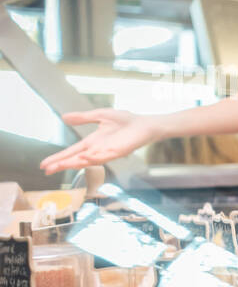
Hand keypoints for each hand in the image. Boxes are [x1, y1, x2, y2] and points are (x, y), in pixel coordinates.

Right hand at [40, 109, 160, 174]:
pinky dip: (92, 158)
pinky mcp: (118, 152)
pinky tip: (83, 158)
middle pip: (75, 159)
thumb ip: (83, 118)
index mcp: (92, 142)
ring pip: (87, 160)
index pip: (71, 151)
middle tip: (47, 170)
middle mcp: (97, 149)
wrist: (144, 124)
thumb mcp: (99, 116)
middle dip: (61, 164)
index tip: (45, 164)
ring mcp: (107, 152)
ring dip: (74, 163)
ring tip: (60, 166)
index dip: (58, 158)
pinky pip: (103, 157)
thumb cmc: (125, 121)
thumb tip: (64, 117)